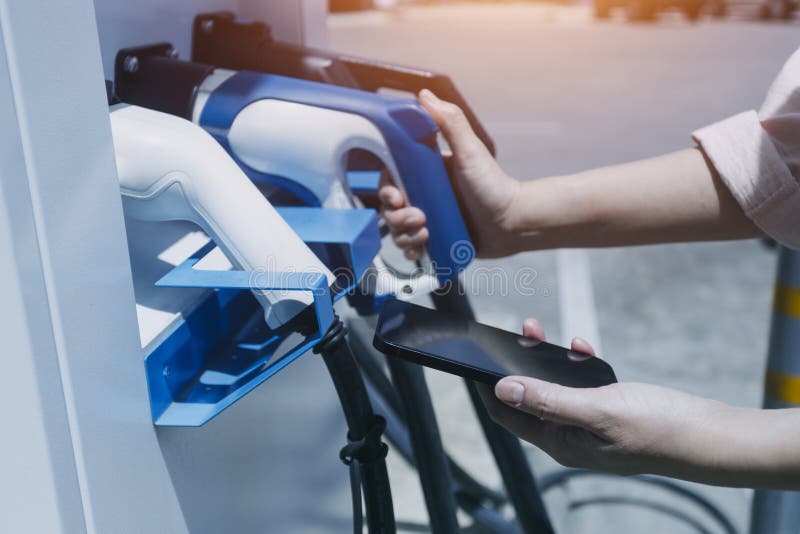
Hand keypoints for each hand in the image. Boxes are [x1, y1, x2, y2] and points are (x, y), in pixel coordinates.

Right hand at [379, 89, 521, 258]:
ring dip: (404, 234)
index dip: (387, 189)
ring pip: (397, 230)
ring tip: (425, 233)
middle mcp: (423, 196)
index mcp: (425, 173)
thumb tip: (424, 95)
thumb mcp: (471, 151)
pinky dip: (411, 249)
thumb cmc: (494, 185)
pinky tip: (424, 246)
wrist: (513, 223)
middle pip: (390, 208)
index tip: (396, 195)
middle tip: (418, 217)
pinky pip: (410, 248)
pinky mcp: (435, 241)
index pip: (391, 179)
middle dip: (397, 216)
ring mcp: (428, 219)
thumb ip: (450, 122)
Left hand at [481, 318, 734, 480]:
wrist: (707, 435)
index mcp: (559, 442)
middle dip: (514, 365)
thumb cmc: (655, 428)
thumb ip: (547, 399)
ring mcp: (589, 423)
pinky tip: (581, 346)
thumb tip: (501, 389)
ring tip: (534, 330)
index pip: (507, 414)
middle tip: (510, 332)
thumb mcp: (595, 409)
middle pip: (527, 397)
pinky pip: (580, 384)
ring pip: (552, 387)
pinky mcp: (608, 409)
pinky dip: (575, 363)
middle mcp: (569, 435)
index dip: (486, 388)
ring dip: (542, 359)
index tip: (471, 359)